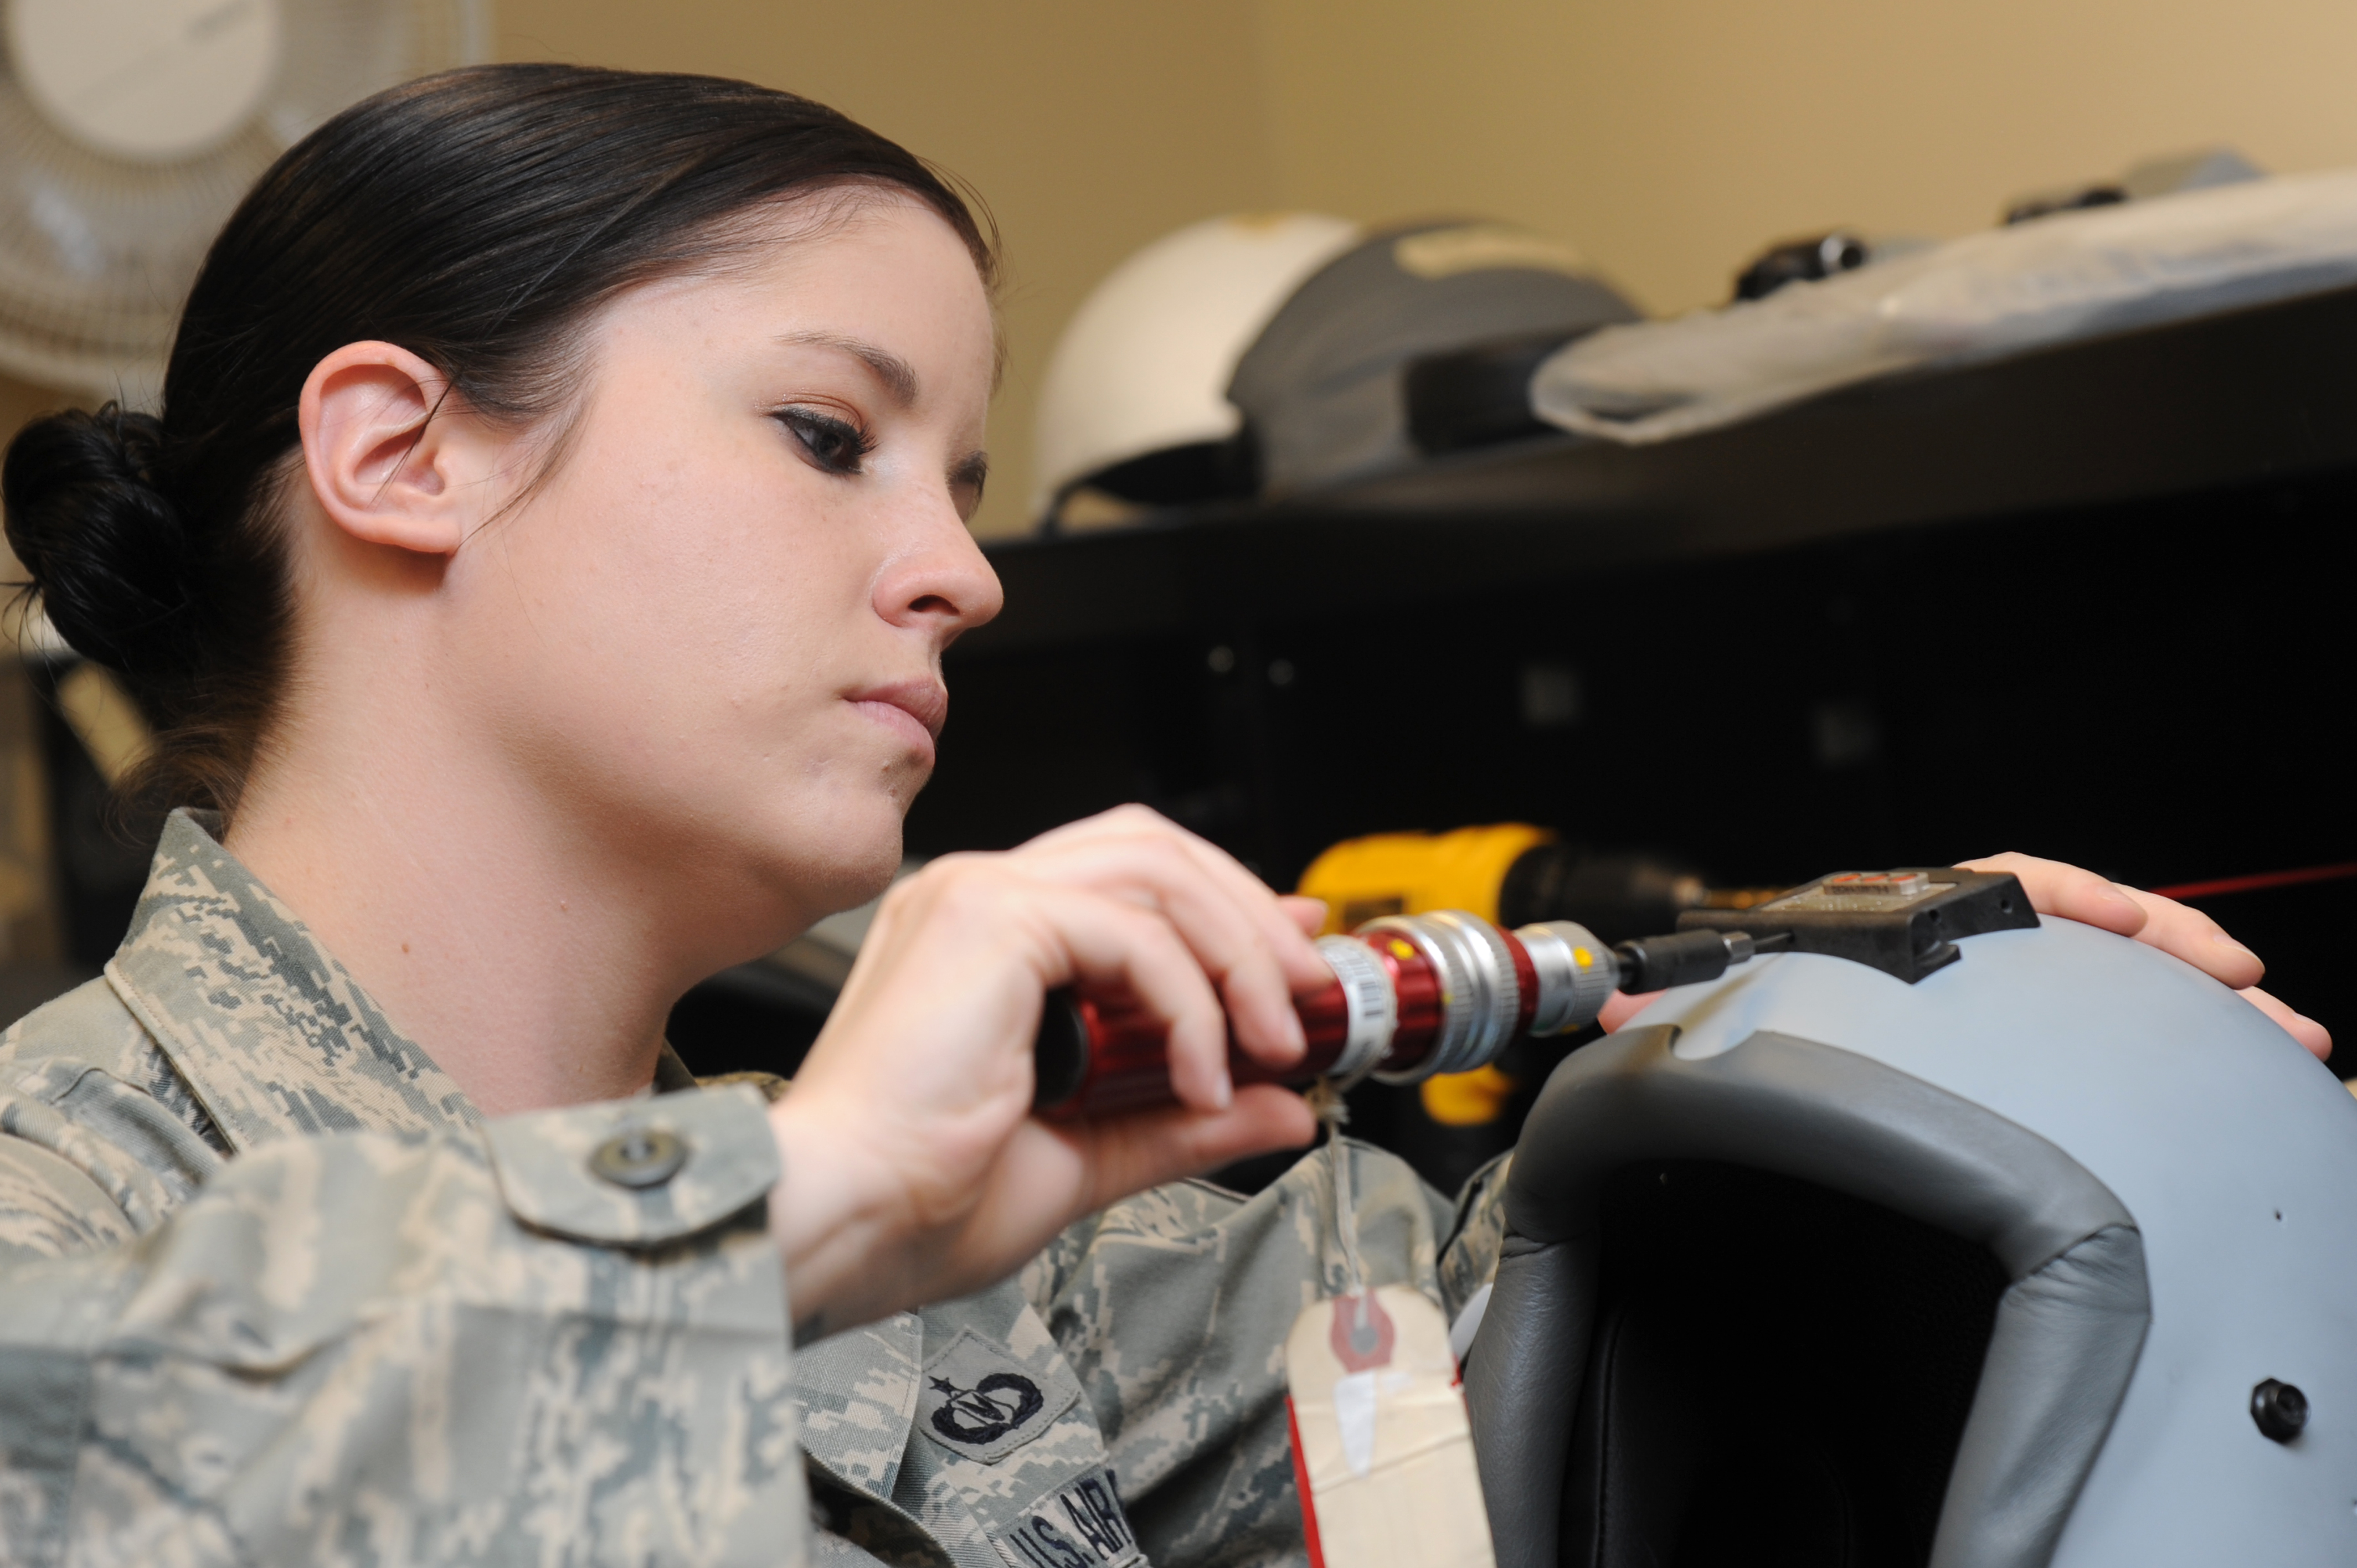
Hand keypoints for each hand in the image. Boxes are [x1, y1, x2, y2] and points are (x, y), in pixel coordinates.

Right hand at [765, 806, 1325, 1334]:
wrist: (842, 1222)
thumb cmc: (915, 1199)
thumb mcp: (1086, 1155)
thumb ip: (1184, 1121)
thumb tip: (1283, 1107)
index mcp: (984, 942)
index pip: (1130, 876)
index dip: (1226, 907)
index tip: (1294, 959)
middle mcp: (977, 899)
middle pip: (1154, 850)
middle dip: (1249, 917)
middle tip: (1308, 999)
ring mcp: (977, 897)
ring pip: (1156, 872)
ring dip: (1237, 955)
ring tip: (1275, 1043)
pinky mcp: (989, 919)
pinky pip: (1134, 933)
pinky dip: (1189, 1002)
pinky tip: (1201, 1076)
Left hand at [1600, 853, 2330, 1061]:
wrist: (1724, 1020)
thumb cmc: (1726, 995)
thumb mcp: (1699, 998)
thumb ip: (1662, 1001)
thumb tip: (1606, 1007)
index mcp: (1895, 922)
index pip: (2009, 886)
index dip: (2091, 907)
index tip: (2159, 936)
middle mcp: (1948, 944)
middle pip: (2087, 936)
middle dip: (2182, 962)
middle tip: (2262, 1002)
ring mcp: (1983, 985)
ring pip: (2105, 984)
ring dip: (2190, 1009)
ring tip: (2281, 1041)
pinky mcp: (1999, 1033)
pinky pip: (2091, 1025)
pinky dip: (2156, 1043)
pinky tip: (2216, 1071)